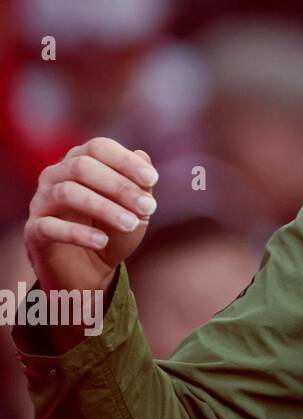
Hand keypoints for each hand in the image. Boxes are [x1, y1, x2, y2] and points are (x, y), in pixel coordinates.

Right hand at [25, 138, 158, 295]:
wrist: (91, 271)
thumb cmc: (114, 230)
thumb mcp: (135, 208)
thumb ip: (139, 184)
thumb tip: (142, 155)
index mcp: (79, 162)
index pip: (98, 147)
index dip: (125, 161)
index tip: (152, 180)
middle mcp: (55, 176)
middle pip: (82, 166)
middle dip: (119, 186)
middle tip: (148, 207)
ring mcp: (41, 202)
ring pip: (67, 192)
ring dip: (104, 208)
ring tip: (131, 224)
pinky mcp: (34, 230)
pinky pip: (50, 225)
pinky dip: (78, 233)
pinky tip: (102, 241)